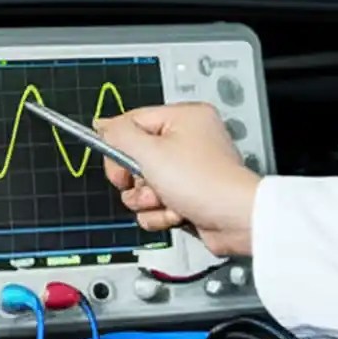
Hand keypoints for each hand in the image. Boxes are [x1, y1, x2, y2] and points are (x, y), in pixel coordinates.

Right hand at [95, 103, 260, 256]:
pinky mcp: (187, 195)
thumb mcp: (150, 152)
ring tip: (166, 200)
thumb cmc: (204, 182)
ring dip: (147, 199)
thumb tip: (102, 125)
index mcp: (184, 118)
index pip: (132, 123)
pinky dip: (160, 212)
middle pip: (134, 156)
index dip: (118, 146)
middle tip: (146, 183)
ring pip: (142, 184)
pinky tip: (177, 211)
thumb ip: (119, 135)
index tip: (116, 164)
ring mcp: (187, 170)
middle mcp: (187, 140)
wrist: (235, 220)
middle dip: (136, 179)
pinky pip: (155, 203)